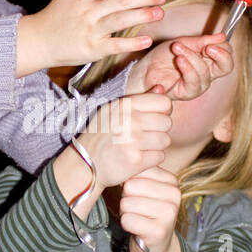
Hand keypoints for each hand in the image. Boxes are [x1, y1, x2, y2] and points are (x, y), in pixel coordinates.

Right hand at [16, 0, 165, 75]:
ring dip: (142, 15)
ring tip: (159, 13)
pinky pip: (115, 44)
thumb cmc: (53, 19)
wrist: (36, 41)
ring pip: (120, 19)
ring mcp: (90, 30)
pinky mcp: (91, 49)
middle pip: (121, 1)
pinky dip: (132, 42)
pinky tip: (147, 39)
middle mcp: (88, 11)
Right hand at [51, 93, 171, 217]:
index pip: (164, 102)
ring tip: (140, 147)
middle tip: (144, 137)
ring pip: (165, 140)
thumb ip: (140, 99)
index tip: (153, 120)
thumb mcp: (114, 111)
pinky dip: (151, 160)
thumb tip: (162, 88)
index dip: (163, 112)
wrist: (84, 163)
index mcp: (125, 105)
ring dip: (156, 146)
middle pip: (167, 122)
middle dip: (159, 131)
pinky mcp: (135, 160)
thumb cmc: (101, 136)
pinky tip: (138, 158)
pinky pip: (159, 157)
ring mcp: (133, 141)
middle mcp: (129, 120)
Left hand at [119, 166, 181, 251]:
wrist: (158, 244)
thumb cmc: (147, 213)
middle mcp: (174, 195)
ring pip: (126, 203)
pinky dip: (127, 225)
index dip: (130, 183)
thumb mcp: (146, 190)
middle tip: (137, 209)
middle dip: (126, 198)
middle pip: (130, 186)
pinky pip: (127, 220)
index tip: (138, 194)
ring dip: (126, 212)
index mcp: (171, 181)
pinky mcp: (159, 231)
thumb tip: (122, 169)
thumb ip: (138, 176)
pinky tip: (138, 228)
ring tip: (138, 218)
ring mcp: (169, 213)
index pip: (137, 170)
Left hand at [127, 34, 232, 99]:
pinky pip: (192, 83)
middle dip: (219, 56)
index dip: (223, 49)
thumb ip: (202, 42)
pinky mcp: (185, 94)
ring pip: (205, 73)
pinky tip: (178, 60)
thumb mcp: (184, 43)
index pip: (227, 56)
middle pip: (225, 67)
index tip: (211, 42)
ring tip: (178, 48)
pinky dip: (186, 68)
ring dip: (192, 58)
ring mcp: (197, 86)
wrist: (146, 68)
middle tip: (207, 47)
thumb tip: (223, 36)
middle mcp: (207, 75)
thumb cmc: (165, 56)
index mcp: (209, 61)